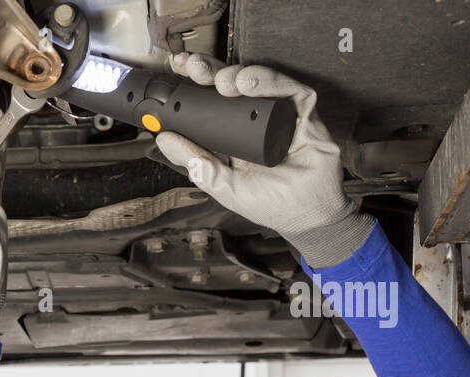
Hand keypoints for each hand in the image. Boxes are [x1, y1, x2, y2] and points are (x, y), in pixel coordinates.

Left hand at [153, 52, 374, 268]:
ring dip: (235, 75)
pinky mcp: (305, 110)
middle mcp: (254, 119)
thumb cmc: (268, 202)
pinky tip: (249, 82)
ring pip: (256, 81)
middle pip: (229, 85)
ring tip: (222, 81)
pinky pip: (288, 87)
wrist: (306, 215)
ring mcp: (279, 113)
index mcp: (232, 134)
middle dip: (209, 71)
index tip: (175, 72)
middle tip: (193, 67)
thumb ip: (195, 162)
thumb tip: (163, 139)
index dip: (193, 85)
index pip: (210, 102)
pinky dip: (268, 80)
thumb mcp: (223, 184)